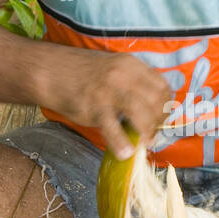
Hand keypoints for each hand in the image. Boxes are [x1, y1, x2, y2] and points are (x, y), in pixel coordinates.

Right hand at [54, 49, 168, 157]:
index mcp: (132, 65)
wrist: (52, 71)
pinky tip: (125, 152)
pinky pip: (114, 128)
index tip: (160, 119)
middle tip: (152, 134)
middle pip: (156, 100)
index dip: (165, 106)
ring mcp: (109, 90)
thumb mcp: (115, 71)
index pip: (162, 86)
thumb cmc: (85, 75)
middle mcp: (124, 75)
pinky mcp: (94, 106)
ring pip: (141, 113)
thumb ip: (134, 85)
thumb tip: (153, 111)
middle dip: (158, 121)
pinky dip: (122, 143)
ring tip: (143, 143)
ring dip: (146, 132)